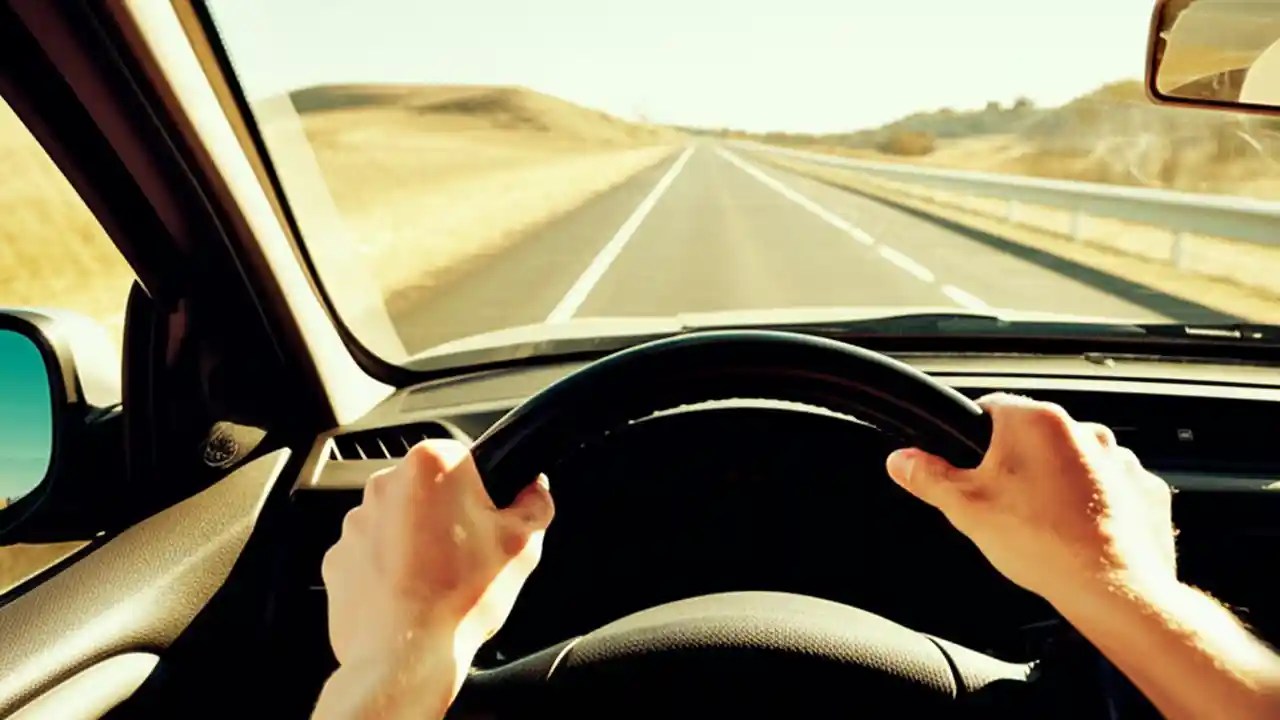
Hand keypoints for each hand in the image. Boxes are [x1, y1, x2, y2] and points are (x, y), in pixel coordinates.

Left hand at [319, 440, 553, 708]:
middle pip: (430, 490)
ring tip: (441, 581)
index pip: (466, 459)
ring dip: (419, 541)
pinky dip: (391, 569)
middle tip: (470, 555)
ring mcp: (355, 523)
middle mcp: (385, 485)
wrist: (406, 657)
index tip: (490, 521)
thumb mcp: (523, 545)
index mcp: (431, 466)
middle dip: (449, 516)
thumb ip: (535, 503)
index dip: (485, 492)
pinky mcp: (338, 557)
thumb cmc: (460, 599)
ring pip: (401, 521)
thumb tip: (534, 490)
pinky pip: (373, 554)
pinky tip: (414, 594)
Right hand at [885, 393, 1176, 607]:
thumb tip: (901, 460)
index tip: (970, 465)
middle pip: (1033, 438)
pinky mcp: (1145, 491)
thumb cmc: (1042, 543)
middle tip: (1003, 505)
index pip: (990, 408)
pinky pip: (1111, 491)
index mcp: (1035, 421)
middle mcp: (1085, 431)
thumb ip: (928, 477)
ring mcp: (1122, 461)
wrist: (1113, 589)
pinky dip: (1095, 507)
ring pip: (1074, 464)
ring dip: (1058, 484)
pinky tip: (1079, 535)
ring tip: (1043, 525)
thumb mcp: (965, 508)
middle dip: (1016, 465)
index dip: (973, 438)